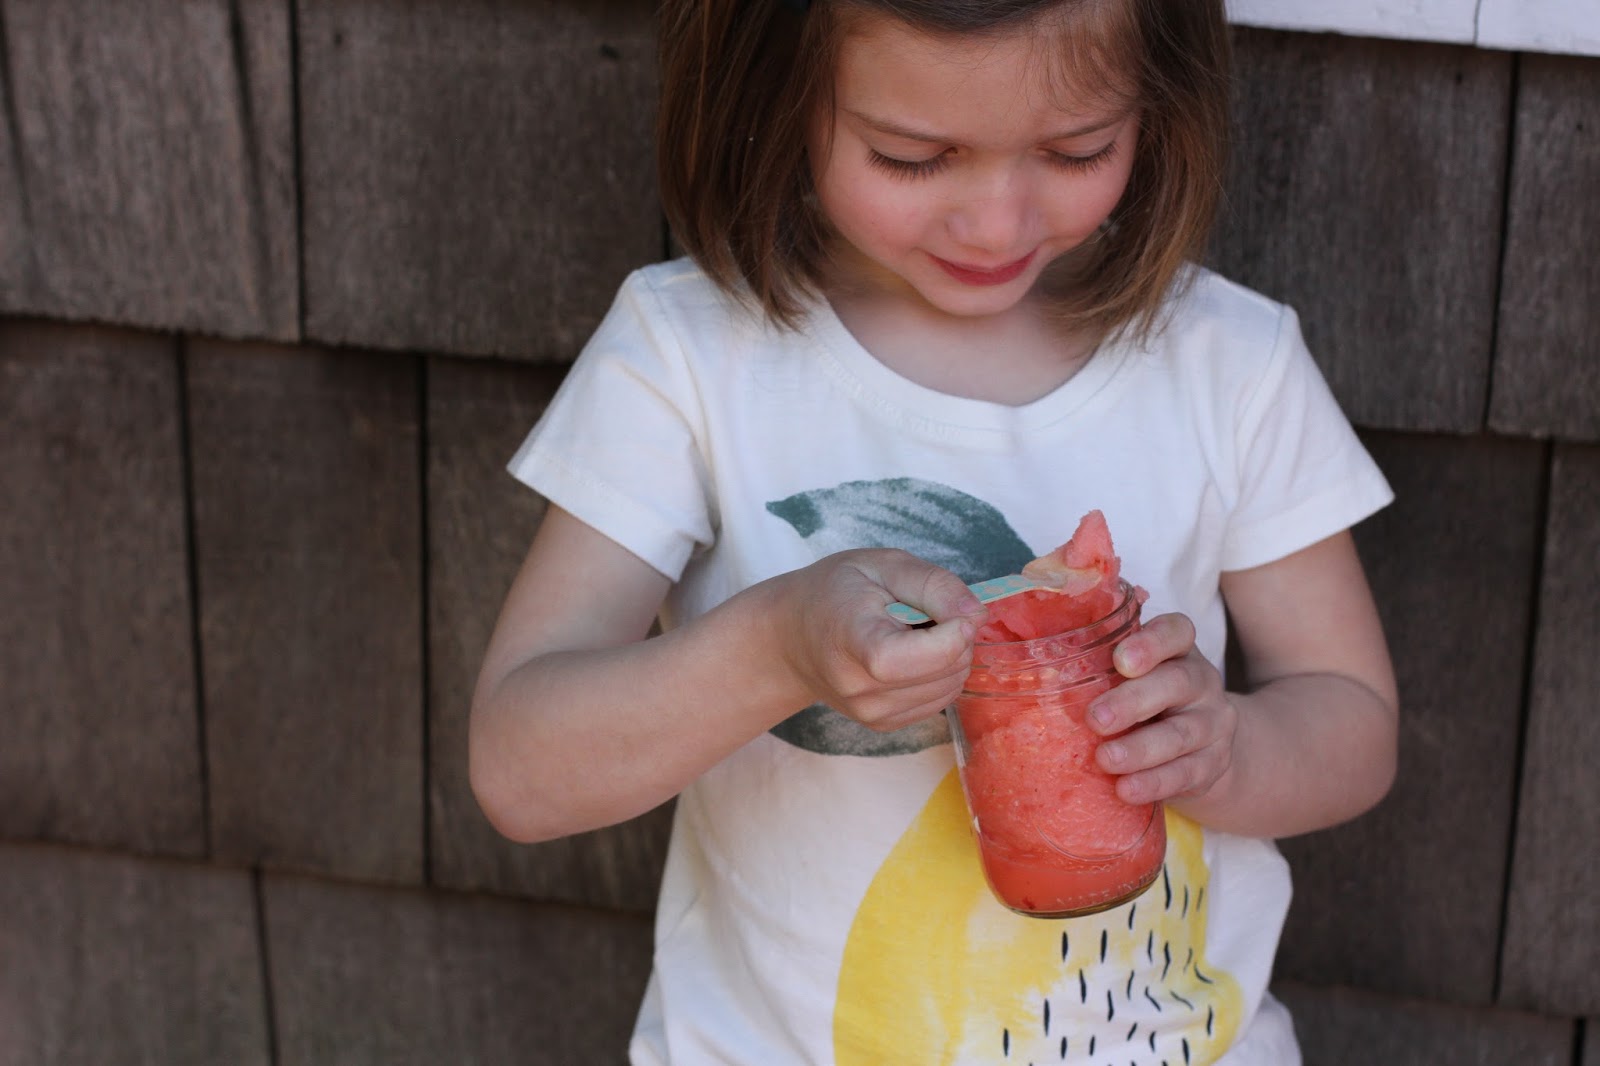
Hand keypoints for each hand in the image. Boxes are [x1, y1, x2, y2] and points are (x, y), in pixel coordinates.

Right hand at [773, 549, 986, 732]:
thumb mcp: (882, 565)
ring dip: (950, 656)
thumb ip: (934, 585)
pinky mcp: (884, 725)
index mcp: (860, 646)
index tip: (947, 603)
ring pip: (952, 687)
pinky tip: (910, 654)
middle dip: (956, 636)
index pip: (936, 653)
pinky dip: (939, 674)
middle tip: (922, 612)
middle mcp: (865, 692)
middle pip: (950, 670)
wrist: (792, 636)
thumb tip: (977, 615)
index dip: (958, 626)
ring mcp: (873, 715)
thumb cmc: (834, 592)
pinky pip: (939, 700)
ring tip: (913, 633)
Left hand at [1087, 613, 1238, 805]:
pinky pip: (1186, 774)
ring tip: (1105, 760)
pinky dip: (1153, 783)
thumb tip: (1023, 674)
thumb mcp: (1129, 679)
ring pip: (1181, 734)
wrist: (1200, 749)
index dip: (1151, 643)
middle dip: (1133, 701)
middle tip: (1096, 719)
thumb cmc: (1145, 702)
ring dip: (1139, 749)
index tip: (1120, 660)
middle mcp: (1201, 682)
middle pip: (1176, 682)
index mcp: (1178, 651)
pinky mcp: (1212, 764)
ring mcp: (1212, 724)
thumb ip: (1096, 669)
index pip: (1177, 632)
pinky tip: (1126, 790)